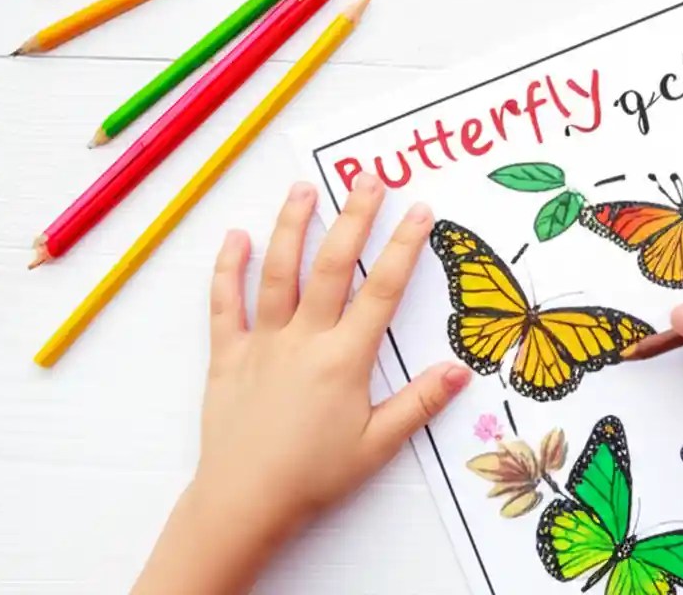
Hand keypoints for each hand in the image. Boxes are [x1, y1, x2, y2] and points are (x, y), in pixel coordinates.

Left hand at [197, 174, 469, 535]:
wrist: (243, 502)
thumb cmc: (313, 477)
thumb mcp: (377, 445)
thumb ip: (418, 404)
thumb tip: (459, 369)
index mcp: (345, 359)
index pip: (381, 290)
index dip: (403, 246)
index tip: (419, 210)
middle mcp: (304, 339)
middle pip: (331, 266)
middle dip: (353, 218)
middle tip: (367, 179)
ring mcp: (262, 343)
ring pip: (278, 272)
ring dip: (292, 226)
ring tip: (304, 189)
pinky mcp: (227, 356)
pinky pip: (224, 304)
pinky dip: (227, 269)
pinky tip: (236, 237)